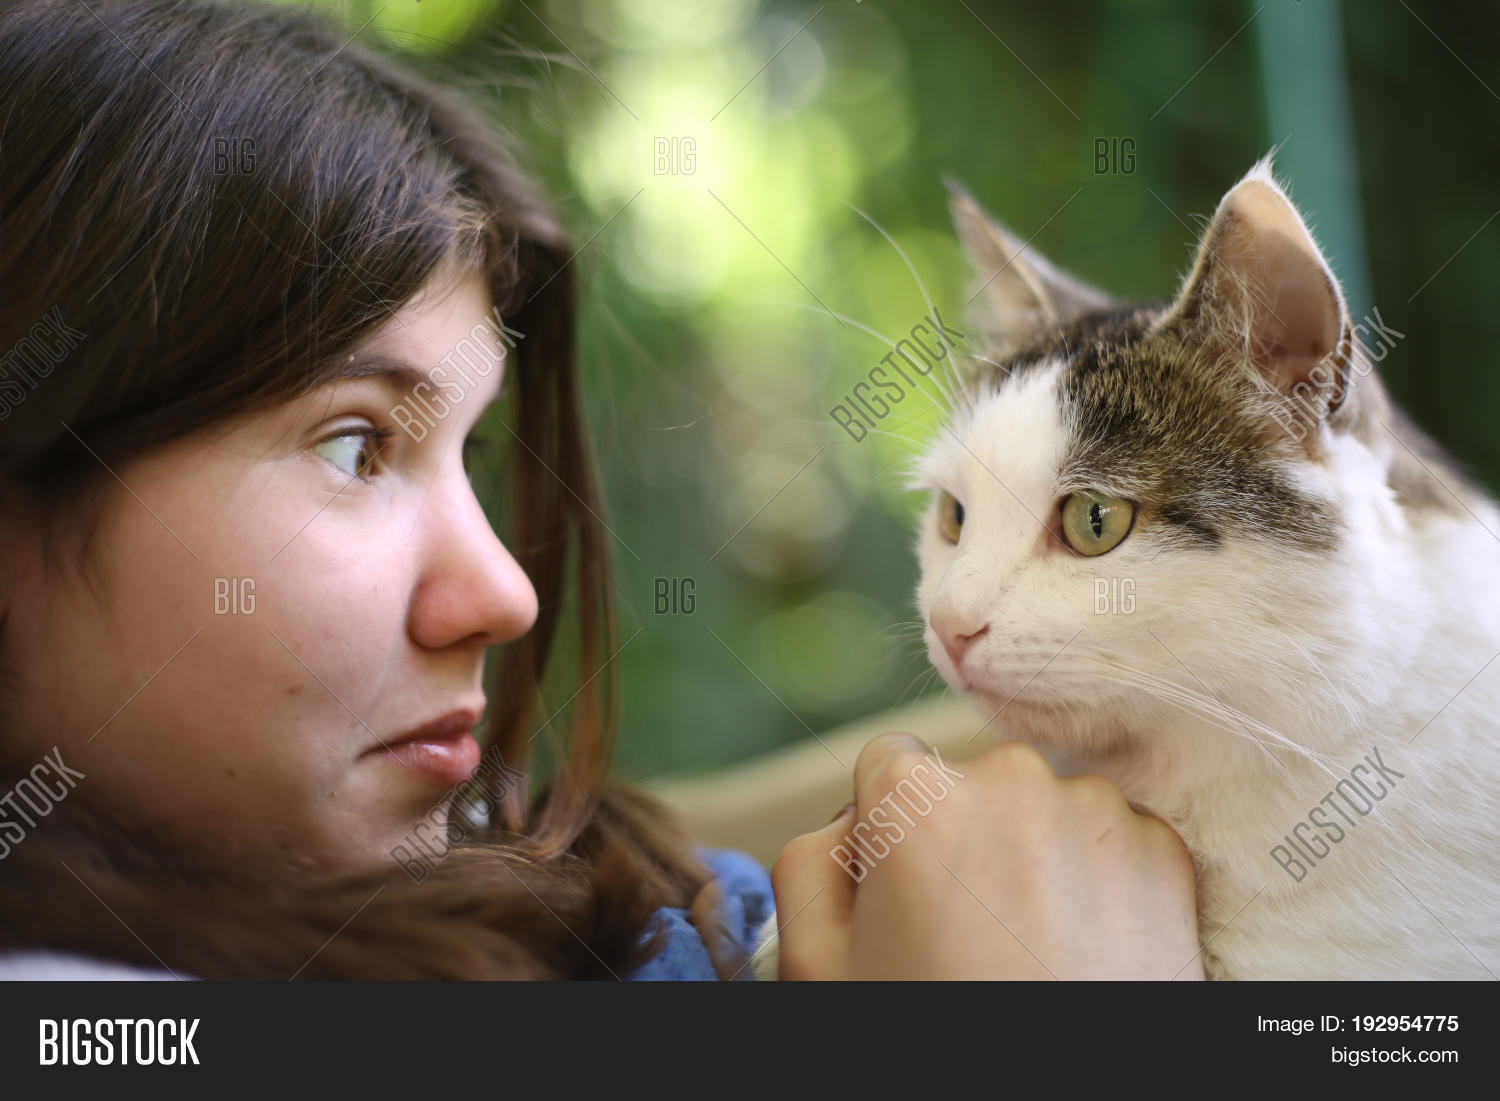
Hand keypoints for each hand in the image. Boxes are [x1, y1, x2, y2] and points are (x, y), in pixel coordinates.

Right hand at [769, 733, 1202, 979]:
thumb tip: (849, 824)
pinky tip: (1080, 948)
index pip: (889, 761)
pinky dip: (1095, 881)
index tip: (907, 890)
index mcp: (920, 800)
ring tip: (1029, 950)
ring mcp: (1098, 812)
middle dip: (964, 840)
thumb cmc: (932, 1033)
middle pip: (970, 785)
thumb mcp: (819, 964)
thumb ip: (809, 862)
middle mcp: (1013, 781)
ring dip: (1032, 857)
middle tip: (967, 935)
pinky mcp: (1164, 851)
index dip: (890, 829)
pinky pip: (1109, 840)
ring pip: (1042, 809)